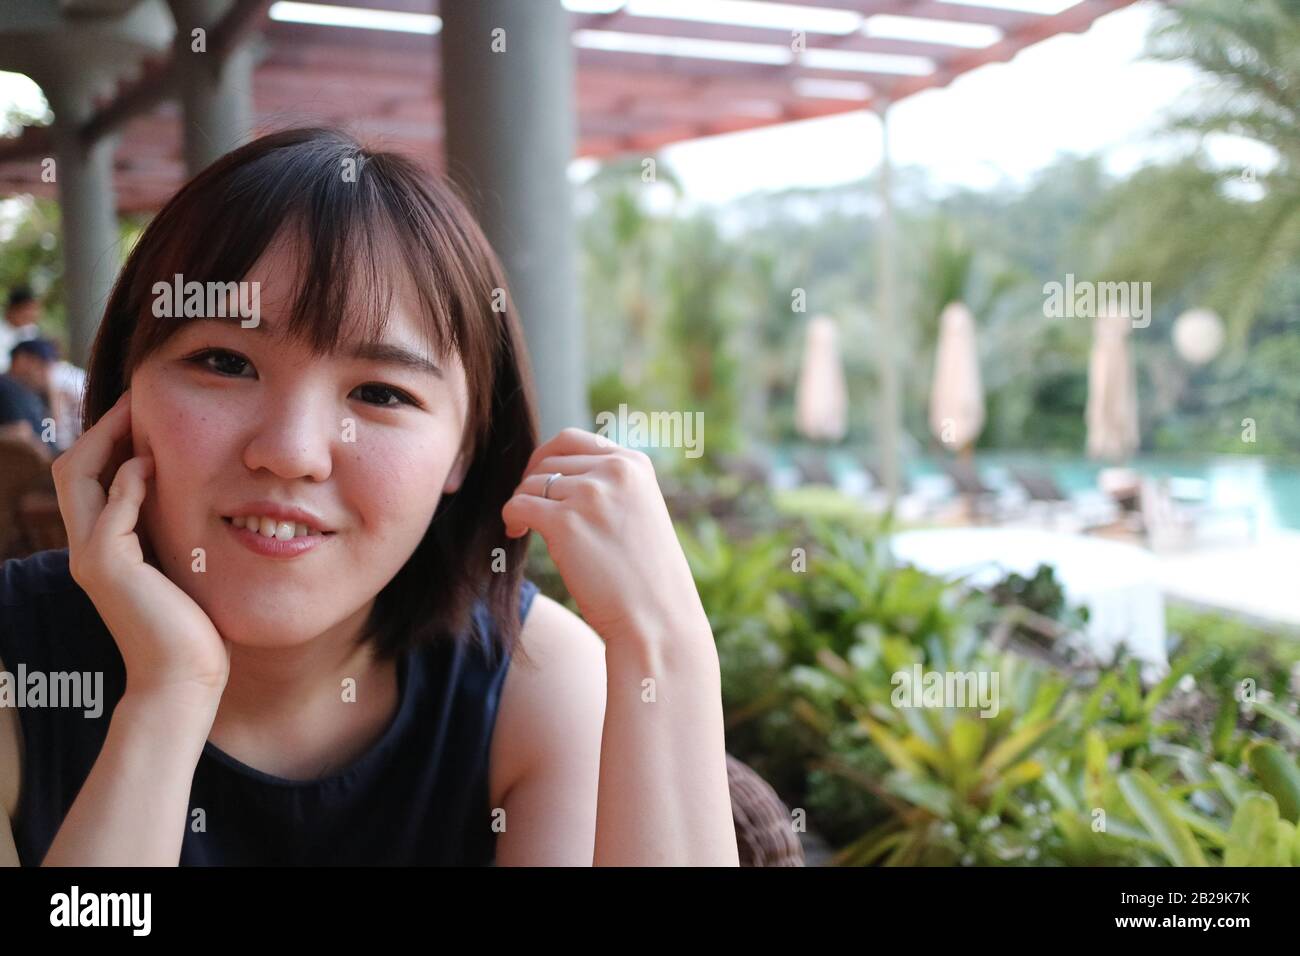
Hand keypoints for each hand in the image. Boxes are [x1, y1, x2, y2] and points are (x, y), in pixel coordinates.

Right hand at [50, 389, 230, 702]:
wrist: (184, 678)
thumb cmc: (194, 626)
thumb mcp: (185, 564)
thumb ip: (176, 532)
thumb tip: (196, 496)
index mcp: (104, 546)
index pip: (89, 477)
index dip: (109, 440)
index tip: (144, 413)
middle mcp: (87, 548)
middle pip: (72, 468)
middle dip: (102, 428)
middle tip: (137, 400)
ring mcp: (92, 557)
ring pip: (78, 478)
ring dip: (108, 440)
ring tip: (140, 415)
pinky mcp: (106, 568)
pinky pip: (111, 509)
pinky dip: (129, 482)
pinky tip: (154, 464)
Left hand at [501, 428, 710, 645]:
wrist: (656, 618)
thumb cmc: (645, 575)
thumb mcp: (638, 511)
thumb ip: (608, 485)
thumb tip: (553, 472)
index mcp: (634, 464)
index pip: (572, 440)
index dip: (545, 458)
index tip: (537, 481)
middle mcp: (614, 471)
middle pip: (547, 461)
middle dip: (530, 483)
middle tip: (528, 510)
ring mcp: (590, 494)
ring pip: (529, 483)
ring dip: (522, 504)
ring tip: (526, 528)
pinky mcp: (566, 522)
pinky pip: (518, 505)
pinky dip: (510, 518)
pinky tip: (517, 534)